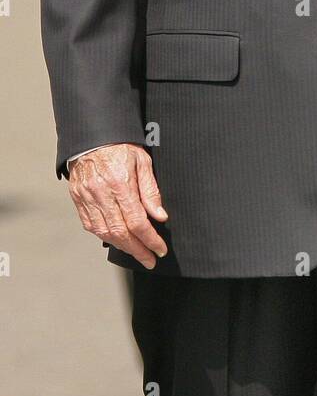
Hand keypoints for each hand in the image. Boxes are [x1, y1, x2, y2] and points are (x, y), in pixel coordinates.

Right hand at [68, 143, 167, 269]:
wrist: (92, 136)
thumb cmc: (121, 147)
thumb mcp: (143, 162)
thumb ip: (151, 191)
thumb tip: (160, 216)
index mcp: (120, 183)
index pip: (137, 221)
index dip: (150, 239)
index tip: (160, 249)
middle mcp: (101, 193)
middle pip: (120, 232)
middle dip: (137, 250)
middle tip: (150, 259)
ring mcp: (86, 197)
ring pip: (104, 232)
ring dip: (122, 246)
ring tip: (136, 252)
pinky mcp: (78, 199)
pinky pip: (90, 225)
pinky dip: (105, 236)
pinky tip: (116, 240)